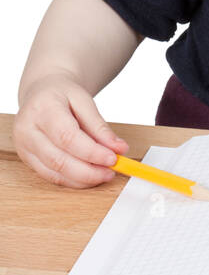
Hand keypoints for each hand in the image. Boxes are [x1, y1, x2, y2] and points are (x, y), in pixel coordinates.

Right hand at [13, 75, 130, 188]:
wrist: (40, 94)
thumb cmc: (62, 95)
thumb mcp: (84, 101)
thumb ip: (100, 126)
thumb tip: (119, 149)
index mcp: (42, 109)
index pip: (67, 137)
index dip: (92, 152)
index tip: (113, 158)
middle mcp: (27, 129)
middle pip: (58, 160)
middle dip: (89, 171)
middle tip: (111, 171)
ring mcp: (23, 146)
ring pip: (54, 172)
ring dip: (83, 179)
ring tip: (104, 174)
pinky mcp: (26, 158)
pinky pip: (50, 176)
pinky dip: (73, 180)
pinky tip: (89, 177)